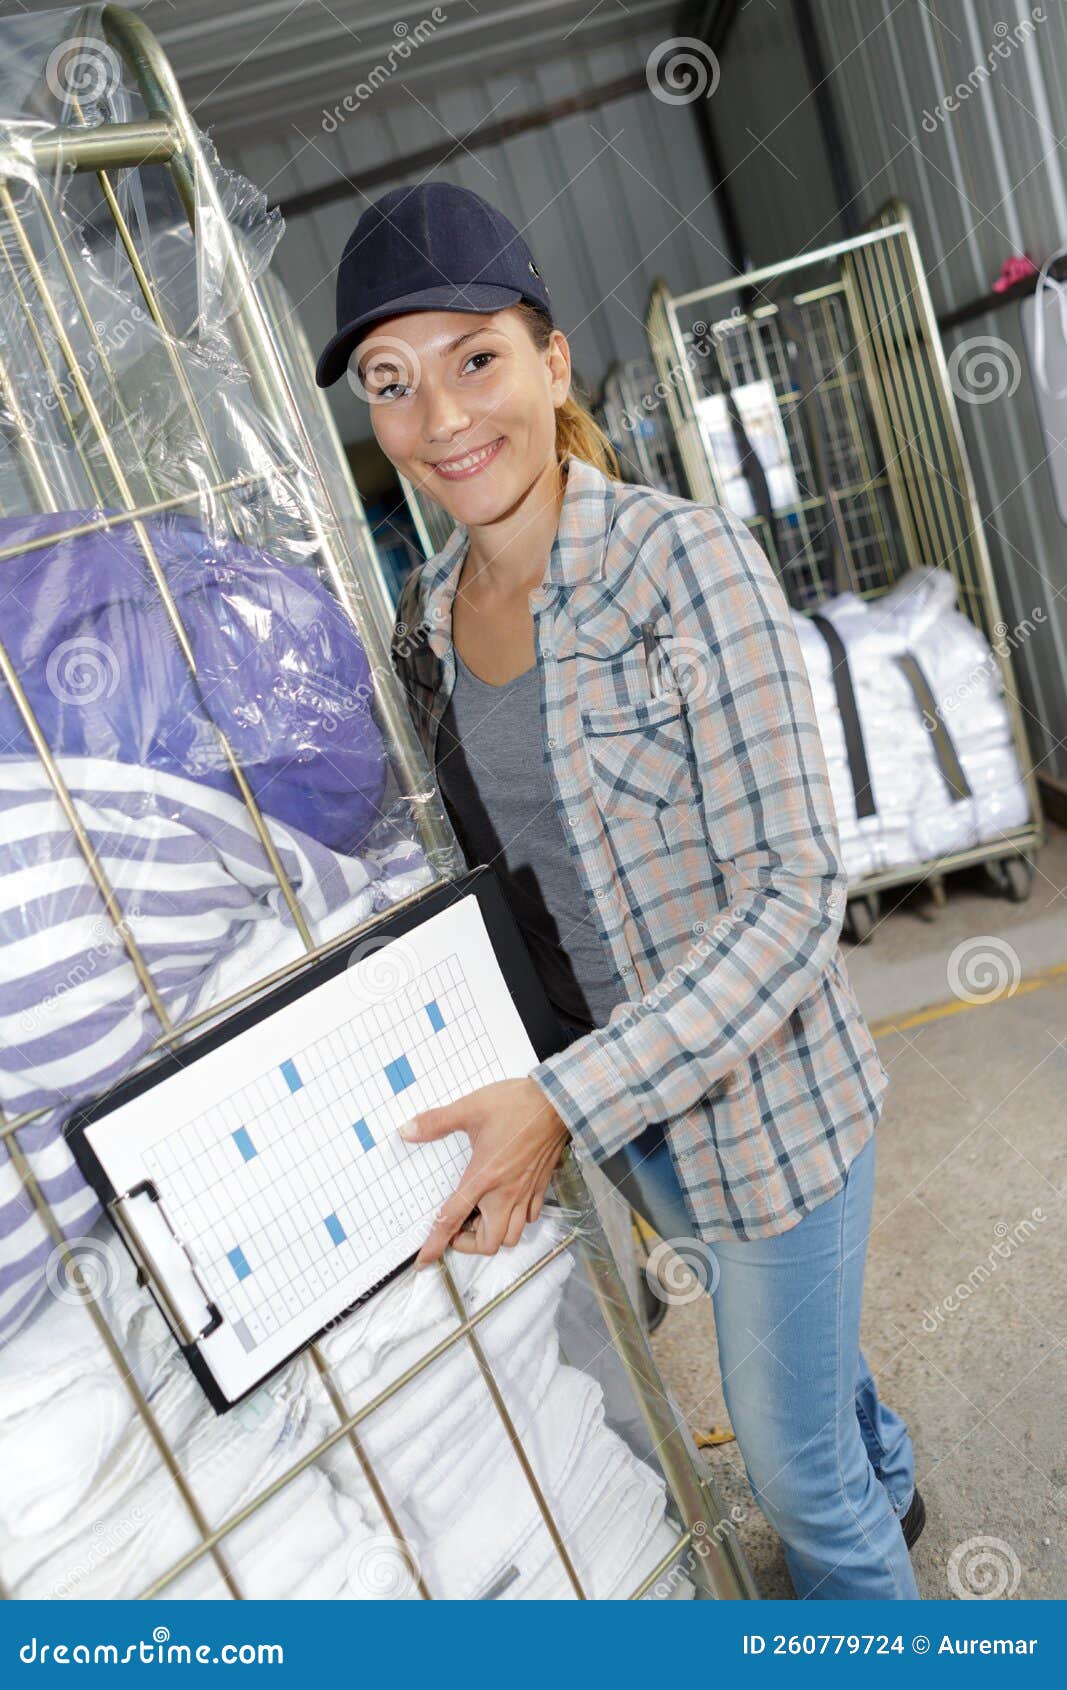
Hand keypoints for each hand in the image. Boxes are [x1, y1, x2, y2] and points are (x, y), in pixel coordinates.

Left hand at [398, 1077, 568, 1267]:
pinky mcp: (540, 1187)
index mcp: (483, 1177)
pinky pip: (530, 1219)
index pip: (452, 1220)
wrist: (557, 1101)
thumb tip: (408, 1130)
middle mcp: (506, 1193)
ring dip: (493, 1235)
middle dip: (469, 1244)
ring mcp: (526, 1192)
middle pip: (489, 1243)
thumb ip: (436, 1122)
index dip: (435, 1245)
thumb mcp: (470, 1109)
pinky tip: (507, 1204)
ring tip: (481, 1217)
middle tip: (459, 1226)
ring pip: (511, 1237)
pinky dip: (516, 1221)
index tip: (424, 1261)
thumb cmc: (518, 1105)